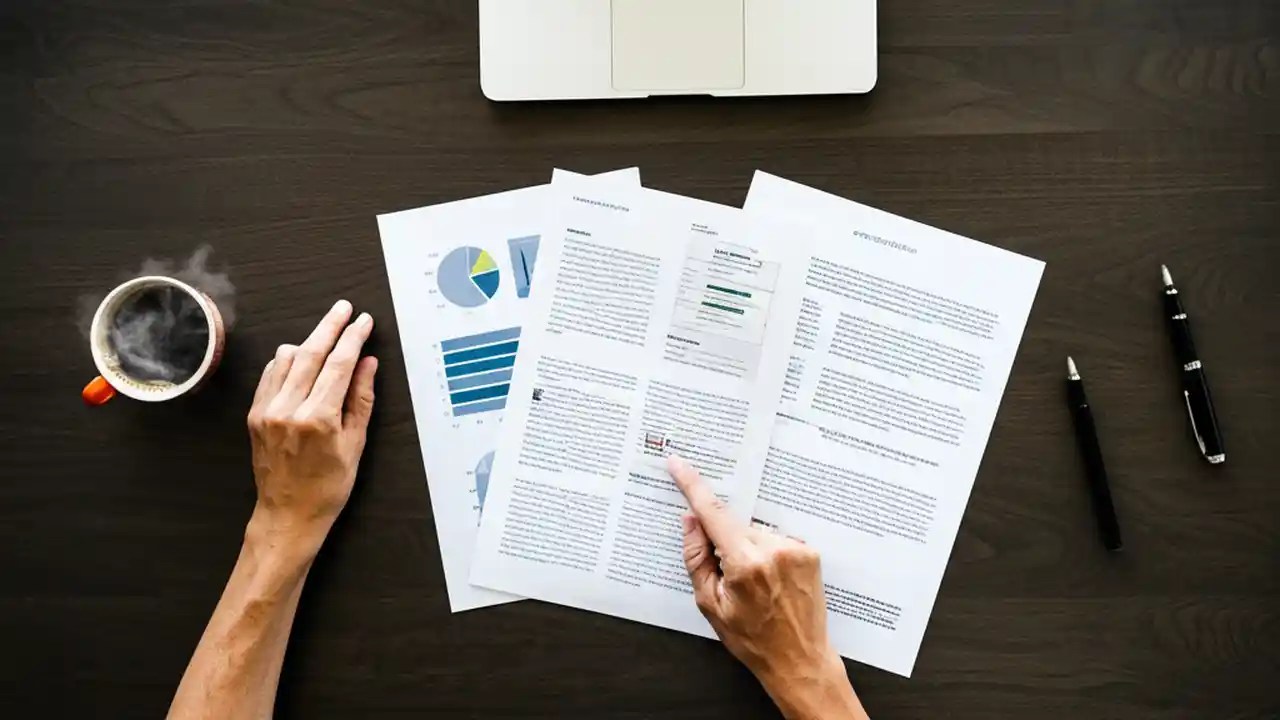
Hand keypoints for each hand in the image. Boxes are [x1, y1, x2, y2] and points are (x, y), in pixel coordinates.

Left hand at [246, 300, 377, 552]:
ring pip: (285, 358)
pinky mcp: (254, 415)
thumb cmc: (328, 486)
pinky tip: (299, 360)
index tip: (363, 321)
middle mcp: (288, 410)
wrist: (288, 515)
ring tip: (325, 337)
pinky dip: (285, 361)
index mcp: (318, 418)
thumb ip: (360, 399)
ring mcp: (266, 411)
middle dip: (330, 326)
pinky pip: (269, 374)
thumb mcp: (355, 444)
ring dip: (307, 343)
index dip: (353, 338)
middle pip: (310, 352)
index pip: (339, 364)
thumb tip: (368, 363)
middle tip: (343, 308)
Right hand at [669, 456, 867, 719]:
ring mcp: (795, 548)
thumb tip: (690, 520)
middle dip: (724, 542)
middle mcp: (773, 549)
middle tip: (730, 578)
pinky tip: (773, 581)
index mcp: (744, 564)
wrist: (800, 660)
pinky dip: (767, 553)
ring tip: (757, 587)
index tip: (678, 464)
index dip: (692, 486)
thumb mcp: (710, 605)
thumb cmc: (752, 639)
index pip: (712, 513)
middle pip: (733, 525)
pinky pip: (775, 539)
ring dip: (747, 548)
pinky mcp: (810, 551)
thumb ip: (697, 558)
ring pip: (754, 532)